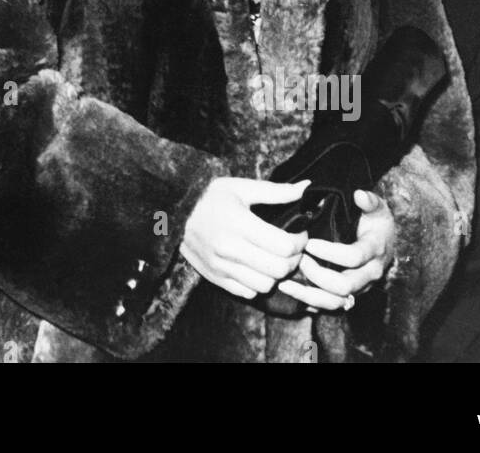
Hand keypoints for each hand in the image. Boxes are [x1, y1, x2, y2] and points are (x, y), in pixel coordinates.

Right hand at [179, 177, 310, 299]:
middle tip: (292, 248)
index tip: (299, 233)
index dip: (300, 241)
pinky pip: (248, 293)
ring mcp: (221, 266)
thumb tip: (306, 188)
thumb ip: (275, 191)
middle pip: (279, 269)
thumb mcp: (240, 187)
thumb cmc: (209, 196)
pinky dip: (258, 283)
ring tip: (275, 258)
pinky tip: (257, 267)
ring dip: (277, 274)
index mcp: (238, 223)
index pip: (284, 246)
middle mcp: (229, 248)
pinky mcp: (215, 278)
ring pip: (266, 285)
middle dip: (294, 259)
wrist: (172, 212)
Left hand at [278, 188, 394, 311]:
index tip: (309, 243)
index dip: (330, 252)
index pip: (353, 257)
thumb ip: (369, 200)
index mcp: (375, 251)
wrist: (383, 242)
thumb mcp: (376, 207)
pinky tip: (289, 290)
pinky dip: (309, 301)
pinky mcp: (348, 296)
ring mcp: (359, 288)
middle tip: (298, 259)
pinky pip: (329, 306)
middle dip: (317, 274)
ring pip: (336, 302)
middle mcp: (369, 274)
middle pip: (344, 285)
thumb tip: (359, 194)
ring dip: (309, 294)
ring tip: (285, 281)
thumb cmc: (374, 221)